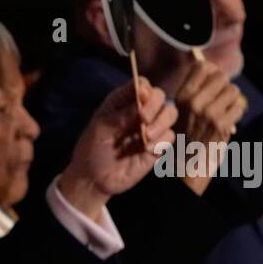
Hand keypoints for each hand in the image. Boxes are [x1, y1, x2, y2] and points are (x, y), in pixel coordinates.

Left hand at [60, 77, 177, 219]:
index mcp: (122, 102)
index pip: (141, 85)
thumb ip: (122, 115)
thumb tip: (142, 99)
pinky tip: (147, 150)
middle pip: (160, 96)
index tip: (142, 97)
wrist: (94, 179)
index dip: (144, 88)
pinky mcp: (157, 146)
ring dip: (162, 122)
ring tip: (146, 137)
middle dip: (155, 106)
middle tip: (143, 119)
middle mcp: (139, 111)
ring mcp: (150, 128)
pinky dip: (161, 141)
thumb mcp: (101, 130)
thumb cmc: (93, 149)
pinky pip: (169, 137)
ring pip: (170, 113)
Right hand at [170, 59, 245, 194]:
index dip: (212, 72)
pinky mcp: (221, 124)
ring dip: (231, 102)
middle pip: (221, 77)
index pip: (202, 66)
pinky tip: (226, 123)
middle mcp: (193, 102)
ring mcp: (208, 113)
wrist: (187, 165)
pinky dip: (235, 115)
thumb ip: (196, 92)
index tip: (213, 83)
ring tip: (222, 114)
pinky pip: (238, 107)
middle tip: (219, 102)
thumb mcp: (182, 111)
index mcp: (182, 96)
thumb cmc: (187, 137)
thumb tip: (216, 71)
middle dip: (224, 88)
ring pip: (233, 90)